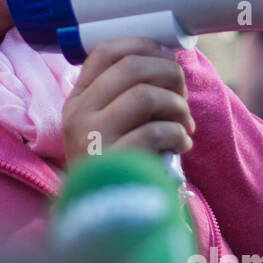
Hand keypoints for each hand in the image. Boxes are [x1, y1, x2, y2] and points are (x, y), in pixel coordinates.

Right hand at [61, 37, 194, 165]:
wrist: (107, 217)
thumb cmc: (120, 164)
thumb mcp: (111, 125)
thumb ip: (128, 94)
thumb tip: (169, 57)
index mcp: (77, 100)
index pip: (104, 51)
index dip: (143, 44)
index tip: (167, 56)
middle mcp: (77, 113)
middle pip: (131, 67)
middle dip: (170, 75)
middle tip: (182, 97)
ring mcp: (90, 136)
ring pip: (145, 95)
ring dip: (177, 106)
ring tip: (185, 125)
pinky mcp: (111, 159)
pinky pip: (155, 131)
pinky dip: (178, 134)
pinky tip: (182, 145)